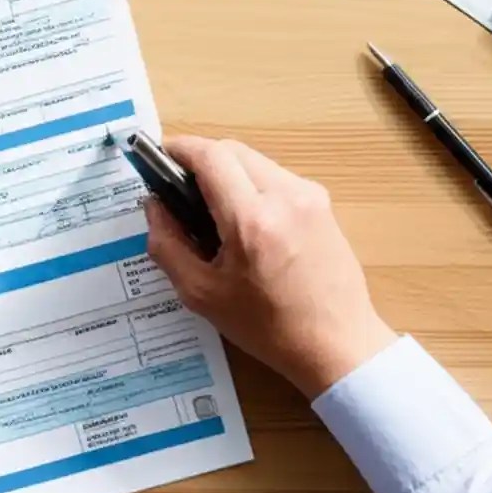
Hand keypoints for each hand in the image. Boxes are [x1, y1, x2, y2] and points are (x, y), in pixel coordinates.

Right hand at [144, 136, 397, 398]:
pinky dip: (253, 185)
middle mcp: (285, 196)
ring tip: (213, 210)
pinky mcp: (323, 203)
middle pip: (232, 150)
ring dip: (228, 172)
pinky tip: (246, 221)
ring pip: (255, 161)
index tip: (159, 157)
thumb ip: (168, 244)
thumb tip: (154, 205)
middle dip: (202, 160)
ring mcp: (309, 196)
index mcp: (251, 220)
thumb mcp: (201, 294)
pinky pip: (276, 178)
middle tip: (181, 189)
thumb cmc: (266, 327)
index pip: (210, 156)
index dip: (179, 149)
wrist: (336, 344)